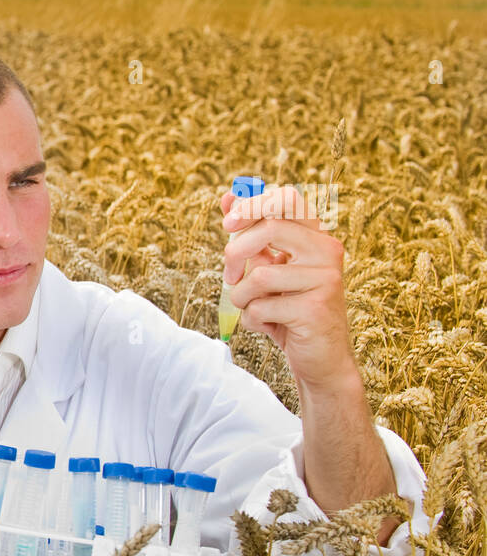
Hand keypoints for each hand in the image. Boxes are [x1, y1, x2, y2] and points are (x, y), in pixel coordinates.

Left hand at [220, 184, 356, 391]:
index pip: (287, 199)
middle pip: (269, 228)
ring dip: (241, 296)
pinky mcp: (315, 310)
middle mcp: (327, 252)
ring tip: (253, 308)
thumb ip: (253, 237)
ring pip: (259, 275)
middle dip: (235, 252)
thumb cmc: (290, 312)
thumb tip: (228, 196)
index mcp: (317, 238)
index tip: (228, 222)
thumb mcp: (270, 270)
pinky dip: (252, 320)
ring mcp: (325, 280)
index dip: (252, 204)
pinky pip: (260, 307)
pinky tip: (268, 326)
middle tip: (229, 275)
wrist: (322, 360)